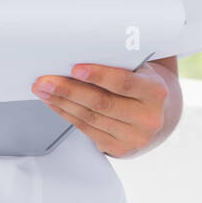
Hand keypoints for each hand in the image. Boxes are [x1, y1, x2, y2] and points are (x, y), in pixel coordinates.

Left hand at [32, 63, 169, 157]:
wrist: (158, 115)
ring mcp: (134, 137)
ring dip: (62, 103)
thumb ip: (119, 64)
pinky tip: (56, 104)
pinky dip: (68, 114)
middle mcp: (148, 118)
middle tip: (46, 81)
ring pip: (90, 118)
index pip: (125, 83)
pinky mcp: (119, 149)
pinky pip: (87, 130)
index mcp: (156, 92)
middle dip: (69, 90)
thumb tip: (78, 53)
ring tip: (44, 90)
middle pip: (101, 103)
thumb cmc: (142, 85)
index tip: (76, 68)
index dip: (99, 75)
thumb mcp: (140, 71)